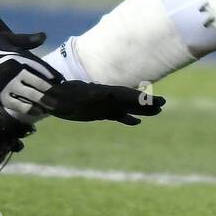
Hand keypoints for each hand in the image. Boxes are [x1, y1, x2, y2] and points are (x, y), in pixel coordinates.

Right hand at [0, 31, 58, 120]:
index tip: (63, 82)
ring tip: (53, 107)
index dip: (54, 77)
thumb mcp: (6, 38)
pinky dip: (30, 110)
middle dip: (53, 92)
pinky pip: (18, 106)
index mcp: (20, 58)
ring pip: (32, 97)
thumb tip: (44, 36)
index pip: (43, 69)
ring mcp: (7, 85)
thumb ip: (26, 40)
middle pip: (40, 85)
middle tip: (63, 99)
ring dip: (44, 103)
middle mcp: (16, 72)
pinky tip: (38, 112)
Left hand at [38, 80, 166, 125]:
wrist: (52, 98)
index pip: (128, 96)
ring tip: (156, 112)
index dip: (142, 99)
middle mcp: (108, 98)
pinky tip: (136, 122)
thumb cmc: (63, 95)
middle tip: (162, 105)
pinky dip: (127, 119)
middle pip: (131, 101)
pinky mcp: (99, 113)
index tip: (156, 101)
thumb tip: (102, 92)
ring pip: (127, 108)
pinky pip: (117, 116)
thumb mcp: (76, 95)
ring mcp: (105, 106)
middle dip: (146, 103)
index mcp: (106, 93)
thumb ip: (90, 94)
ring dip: (141, 111)